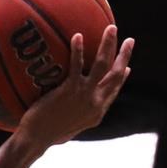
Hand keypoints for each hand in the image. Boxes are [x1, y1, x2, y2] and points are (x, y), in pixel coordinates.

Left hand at [15, 24, 134, 147]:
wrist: (37, 139)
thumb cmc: (47, 135)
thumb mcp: (69, 126)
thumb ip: (77, 115)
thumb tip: (72, 110)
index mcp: (97, 112)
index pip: (114, 90)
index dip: (122, 77)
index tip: (127, 66)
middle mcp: (96, 102)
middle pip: (116, 74)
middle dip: (125, 55)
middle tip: (130, 40)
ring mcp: (84, 95)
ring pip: (103, 65)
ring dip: (109, 44)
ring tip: (111, 28)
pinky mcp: (70, 90)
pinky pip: (76, 65)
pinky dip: (78, 49)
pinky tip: (78, 36)